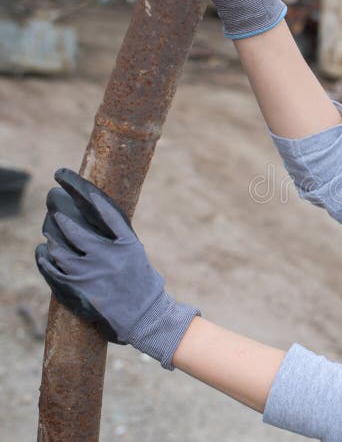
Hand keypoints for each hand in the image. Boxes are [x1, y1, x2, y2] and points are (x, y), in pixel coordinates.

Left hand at [37, 168, 198, 369]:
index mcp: (127, 243)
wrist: (147, 317)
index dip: (80, 189)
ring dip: (51, 236)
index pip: (101, 208)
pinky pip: (53, 269)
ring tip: (49, 228)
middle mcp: (108, 255)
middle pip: (73, 227)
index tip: (63, 176)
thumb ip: (114, 237)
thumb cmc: (142, 283)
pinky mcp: (79, 290)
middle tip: (51, 202)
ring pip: (59, 247)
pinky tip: (43, 251)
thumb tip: (92, 217)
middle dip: (58, 212)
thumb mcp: (135, 253)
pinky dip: (45, 258)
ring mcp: (92, 273)